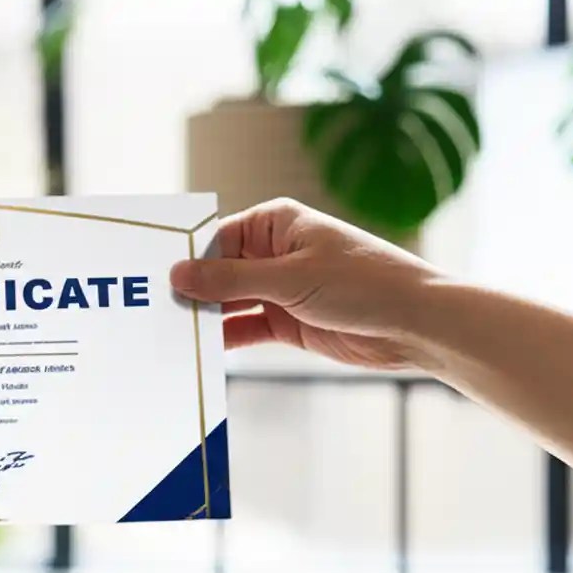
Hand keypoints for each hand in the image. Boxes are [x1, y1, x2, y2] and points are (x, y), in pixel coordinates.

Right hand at [170, 198, 442, 369]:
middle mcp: (275, 252)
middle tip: (155, 311)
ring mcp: (281, 288)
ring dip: (207, 317)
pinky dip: (226, 338)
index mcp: (276, 223)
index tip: (155, 280)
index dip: (188, 260)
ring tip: (172, 334)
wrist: (417, 324)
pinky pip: (246, 328)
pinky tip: (202, 349)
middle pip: (219, 271)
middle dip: (193, 290)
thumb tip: (178, 274)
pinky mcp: (289, 321)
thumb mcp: (290, 279)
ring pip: (230, 302)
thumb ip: (230, 279)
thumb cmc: (364, 283)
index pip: (216, 238)